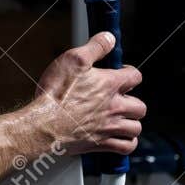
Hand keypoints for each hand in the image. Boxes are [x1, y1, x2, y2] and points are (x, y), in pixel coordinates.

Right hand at [34, 32, 145, 156]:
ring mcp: (108, 127)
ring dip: (132, 123)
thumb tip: (109, 38)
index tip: (121, 73)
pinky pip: (126, 147)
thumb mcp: (73, 59)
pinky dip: (126, 143)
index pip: (135, 76)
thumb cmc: (56, 94)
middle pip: (140, 106)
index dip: (130, 73)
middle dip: (133, 101)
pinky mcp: (100, 144)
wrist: (43, 125)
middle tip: (122, 99)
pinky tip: (120, 139)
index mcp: (110, 85)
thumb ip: (95, 47)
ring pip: (136, 128)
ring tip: (123, 119)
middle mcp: (114, 107)